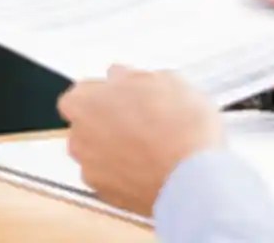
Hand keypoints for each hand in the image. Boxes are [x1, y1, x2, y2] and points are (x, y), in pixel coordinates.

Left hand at [57, 66, 222, 216]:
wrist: (193, 181)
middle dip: (109, 121)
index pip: (82, 92)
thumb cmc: (180, 128)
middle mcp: (79, 137)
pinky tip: (153, 168)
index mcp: (84, 103)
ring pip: (99, 153)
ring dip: (117, 149)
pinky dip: (127, 174)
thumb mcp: (165, 81)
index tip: (126, 94)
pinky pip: (112, 178)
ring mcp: (91, 170)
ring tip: (153, 147)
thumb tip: (120, 76)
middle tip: (143, 119)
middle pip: (88, 124)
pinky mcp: (108, 197)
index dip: (106, 93)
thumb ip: (132, 76)